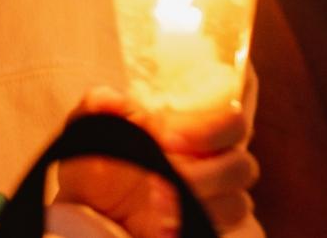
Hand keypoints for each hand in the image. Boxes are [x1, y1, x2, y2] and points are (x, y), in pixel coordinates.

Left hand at [56, 86, 258, 237]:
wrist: (84, 215)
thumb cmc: (96, 164)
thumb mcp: (93, 130)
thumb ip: (99, 106)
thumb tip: (108, 101)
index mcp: (197, 132)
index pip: (234, 122)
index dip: (209, 131)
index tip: (167, 140)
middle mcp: (213, 165)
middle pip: (242, 167)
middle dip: (206, 174)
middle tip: (168, 176)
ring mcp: (211, 204)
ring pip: (237, 204)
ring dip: (200, 204)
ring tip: (157, 206)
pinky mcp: (201, 231)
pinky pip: (218, 232)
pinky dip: (193, 228)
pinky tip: (161, 229)